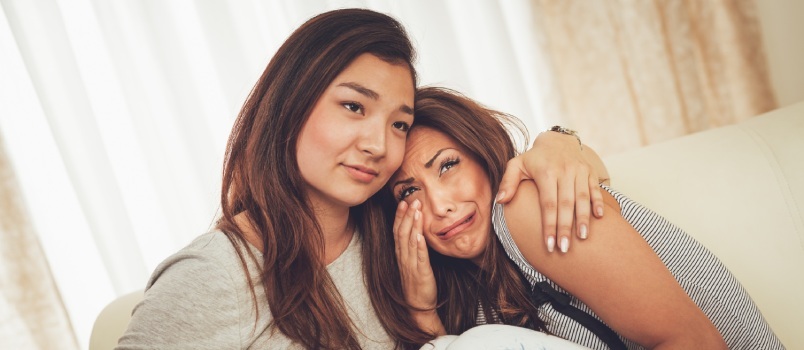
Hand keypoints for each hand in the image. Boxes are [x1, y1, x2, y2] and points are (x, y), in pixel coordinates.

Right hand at [393, 199, 436, 312]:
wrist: (418, 306)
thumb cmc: (416, 283)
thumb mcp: (411, 263)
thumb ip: (412, 248)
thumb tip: (415, 232)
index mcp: (401, 254)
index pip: (398, 232)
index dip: (399, 216)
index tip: (402, 202)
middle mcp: (403, 258)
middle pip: (402, 233)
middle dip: (407, 216)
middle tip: (412, 200)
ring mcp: (411, 265)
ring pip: (410, 242)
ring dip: (413, 226)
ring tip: (417, 211)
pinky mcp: (421, 273)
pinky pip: (419, 258)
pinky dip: (419, 246)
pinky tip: (420, 236)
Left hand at [496, 131, 604, 252]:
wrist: (557, 140)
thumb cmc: (534, 158)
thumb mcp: (516, 165)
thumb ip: (508, 182)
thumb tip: (500, 200)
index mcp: (545, 172)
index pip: (547, 204)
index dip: (549, 225)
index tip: (549, 245)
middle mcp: (564, 171)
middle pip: (565, 204)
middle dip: (565, 228)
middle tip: (564, 248)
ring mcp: (579, 171)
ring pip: (582, 198)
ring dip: (583, 219)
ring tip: (582, 238)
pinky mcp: (590, 171)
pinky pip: (595, 189)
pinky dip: (598, 202)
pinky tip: (599, 217)